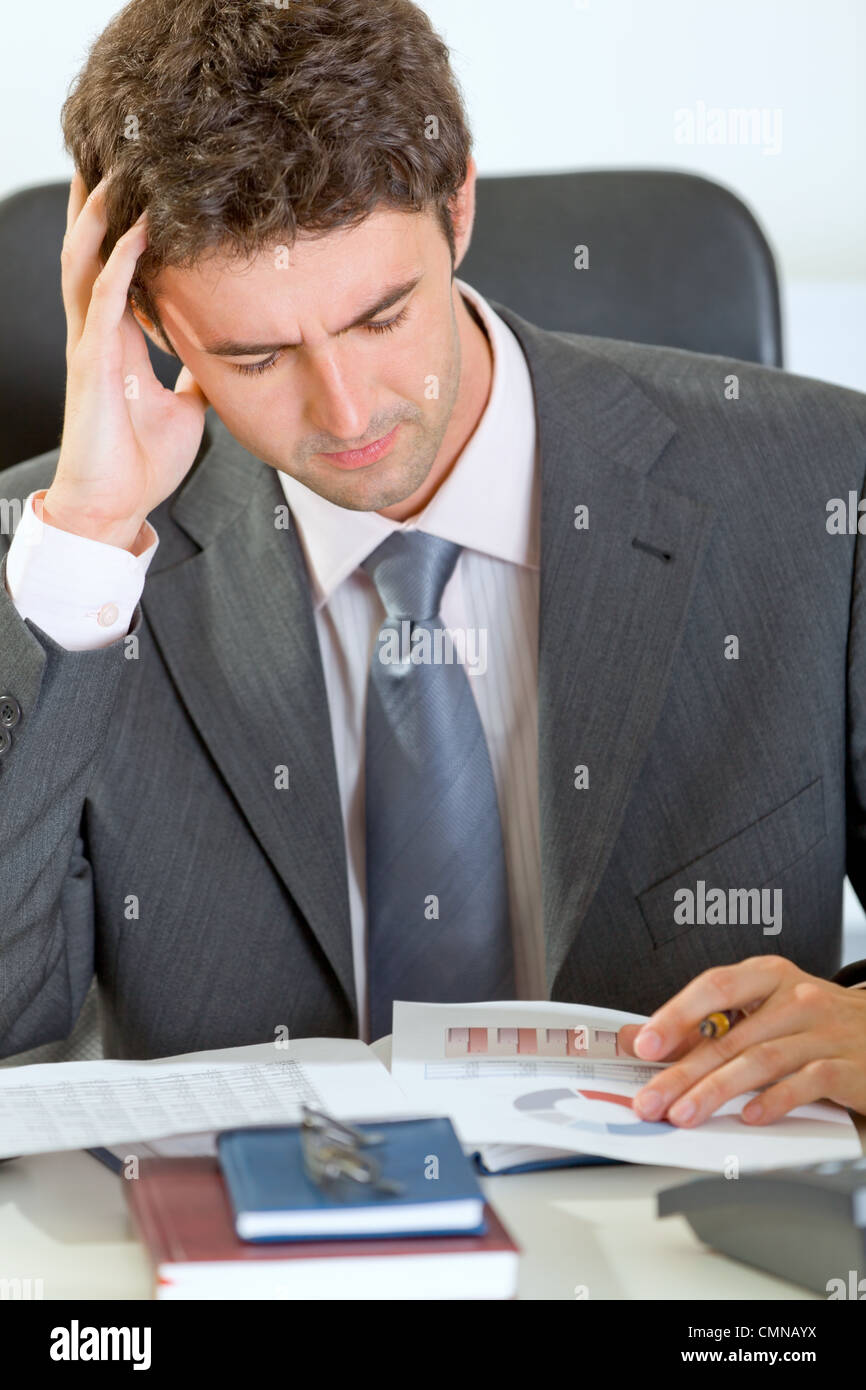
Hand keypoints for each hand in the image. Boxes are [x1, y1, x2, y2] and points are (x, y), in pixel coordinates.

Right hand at [44, 170, 208, 549]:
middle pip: (91, 249)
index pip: (117, 266)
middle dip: (99, 202)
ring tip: (120, 171)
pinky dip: (121, 263)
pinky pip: (105, 301)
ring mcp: (92, 345)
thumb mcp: (185, 407)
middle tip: (118, 153)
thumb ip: (197, 375)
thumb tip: (225, 357)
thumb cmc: (142, 461)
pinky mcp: (93, 365)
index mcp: (119, 340)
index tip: (146, 188)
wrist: (117, 505)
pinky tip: (139, 232)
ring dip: (102, 216)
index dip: (126, 227)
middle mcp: (99, 333)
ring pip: (85, 261)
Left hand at [616, 954, 865, 1124]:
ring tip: (684, 1114)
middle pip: (730, 1036)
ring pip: (761, 1061)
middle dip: (682, 1072)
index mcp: (769, 976)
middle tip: (651, 1099)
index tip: (645, 1045)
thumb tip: (640, 1038)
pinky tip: (750, 1117)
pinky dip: (775, 1100)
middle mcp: (797, 998)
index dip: (676, 1015)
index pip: (715, 987)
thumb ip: (707, 1024)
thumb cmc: (814, 1023)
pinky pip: (806, 1082)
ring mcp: (824, 1031)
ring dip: (716, 1091)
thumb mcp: (764, 1009)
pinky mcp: (848, 1067)